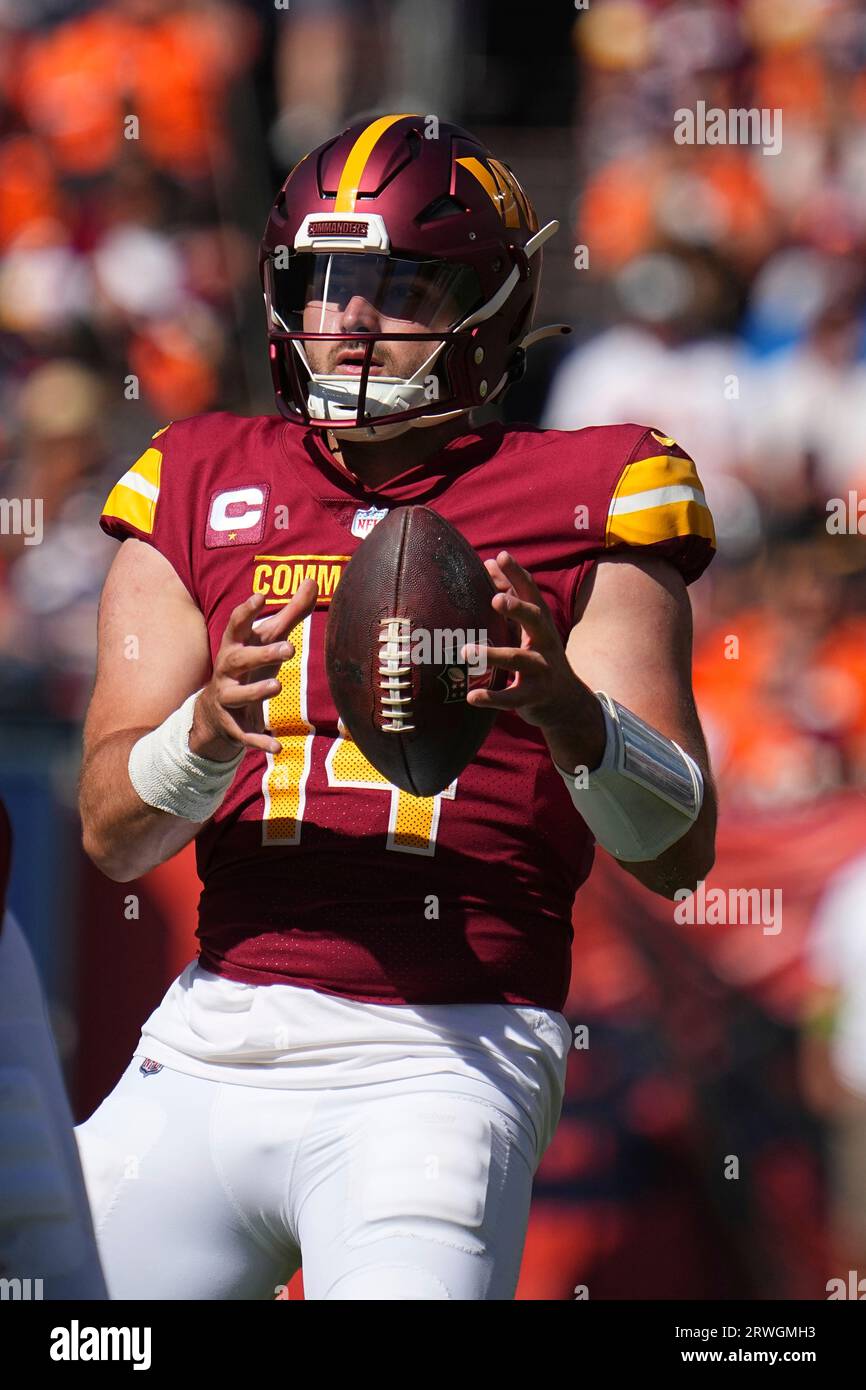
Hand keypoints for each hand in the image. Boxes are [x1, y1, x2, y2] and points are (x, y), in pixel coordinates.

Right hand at [190, 580, 317, 759]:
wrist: (215, 713)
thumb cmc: (249, 666)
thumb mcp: (266, 641)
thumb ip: (290, 613)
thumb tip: (311, 580)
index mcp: (235, 647)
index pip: (236, 625)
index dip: (246, 610)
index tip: (260, 595)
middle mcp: (226, 672)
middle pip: (238, 659)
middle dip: (261, 653)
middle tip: (289, 648)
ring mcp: (227, 700)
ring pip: (238, 695)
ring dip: (256, 691)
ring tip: (277, 686)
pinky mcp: (234, 726)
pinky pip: (245, 735)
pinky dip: (259, 741)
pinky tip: (277, 748)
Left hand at [464, 551, 605, 769]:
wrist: (566, 702)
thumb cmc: (539, 655)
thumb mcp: (530, 626)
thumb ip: (510, 596)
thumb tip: (489, 562)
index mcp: (541, 622)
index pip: (531, 593)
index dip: (517, 574)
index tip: (501, 556)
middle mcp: (545, 642)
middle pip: (535, 620)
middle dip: (517, 608)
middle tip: (495, 599)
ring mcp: (542, 670)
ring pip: (518, 660)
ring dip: (492, 654)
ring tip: (466, 651)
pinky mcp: (534, 696)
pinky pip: (513, 697)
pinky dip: (492, 697)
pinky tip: (472, 697)